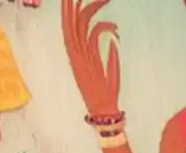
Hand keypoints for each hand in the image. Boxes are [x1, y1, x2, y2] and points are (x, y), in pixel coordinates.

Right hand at [62, 0, 121, 117]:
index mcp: (75, 53)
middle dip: (74, 5)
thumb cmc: (105, 90)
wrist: (103, 109)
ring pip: (81, 24)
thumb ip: (105, 51)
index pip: (70, 25)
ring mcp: (81, 56)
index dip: (70, 10)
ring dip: (92, 9)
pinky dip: (104, 28)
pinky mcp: (89, 59)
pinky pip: (93, 36)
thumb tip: (113, 37)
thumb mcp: (105, 67)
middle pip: (72, 22)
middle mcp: (75, 52)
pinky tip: (115, 28)